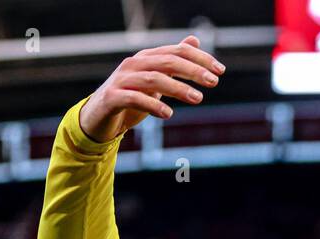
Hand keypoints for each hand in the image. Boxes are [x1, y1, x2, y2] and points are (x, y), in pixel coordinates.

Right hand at [78, 35, 224, 142]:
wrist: (98, 118)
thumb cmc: (130, 97)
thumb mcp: (155, 78)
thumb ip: (173, 61)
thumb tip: (194, 40)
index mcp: (146, 58)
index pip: (176, 51)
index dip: (200, 58)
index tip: (221, 71)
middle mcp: (133, 65)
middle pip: (167, 62)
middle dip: (193, 70)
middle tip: (214, 82)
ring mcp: (121, 80)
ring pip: (153, 79)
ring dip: (178, 88)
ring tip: (198, 98)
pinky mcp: (112, 98)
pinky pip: (134, 98)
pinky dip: (153, 105)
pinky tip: (169, 114)